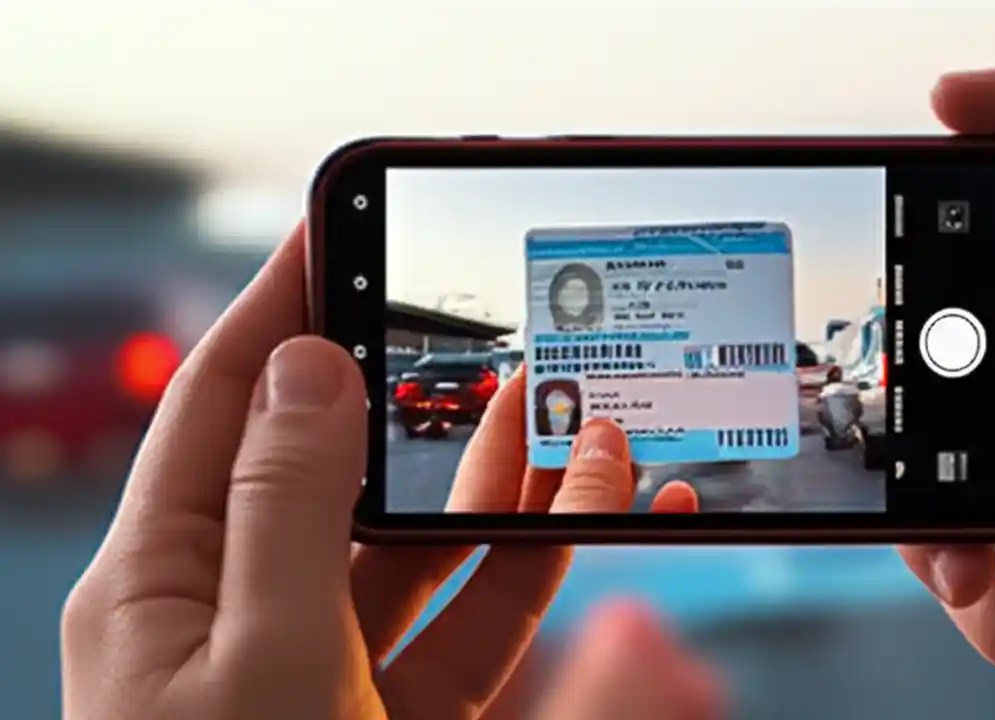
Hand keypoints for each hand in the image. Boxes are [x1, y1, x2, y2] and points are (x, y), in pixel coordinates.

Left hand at [60, 227, 696, 719]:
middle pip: (336, 468)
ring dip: (495, 476)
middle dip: (415, 393)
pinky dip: (534, 566)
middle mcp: (243, 618)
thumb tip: (314, 369)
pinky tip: (585, 514)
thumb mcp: (250, 664)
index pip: (224, 405)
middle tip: (479, 322)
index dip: (281, 308)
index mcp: (165, 587)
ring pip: (422, 546)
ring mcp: (331, 672)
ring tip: (560, 404)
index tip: (334, 230)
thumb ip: (287, 510)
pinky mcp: (405, 719)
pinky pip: (474, 621)